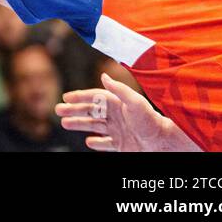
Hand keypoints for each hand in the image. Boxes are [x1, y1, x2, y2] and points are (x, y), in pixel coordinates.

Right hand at [56, 73, 183, 151]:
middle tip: (58, 110)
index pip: (94, 98)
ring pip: (93, 127)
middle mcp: (115, 116)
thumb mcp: (135, 102)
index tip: (65, 97)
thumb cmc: (151, 121)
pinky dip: (96, 143)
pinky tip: (89, 141)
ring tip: (65, 123)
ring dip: (78, 124)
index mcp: (117, 104)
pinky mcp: (121, 146)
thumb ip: (119, 89)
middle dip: (73, 110)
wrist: (163, 143)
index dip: (79, 97)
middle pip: (89, 112)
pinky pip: (105, 144)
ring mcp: (117, 131)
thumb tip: (103, 75)